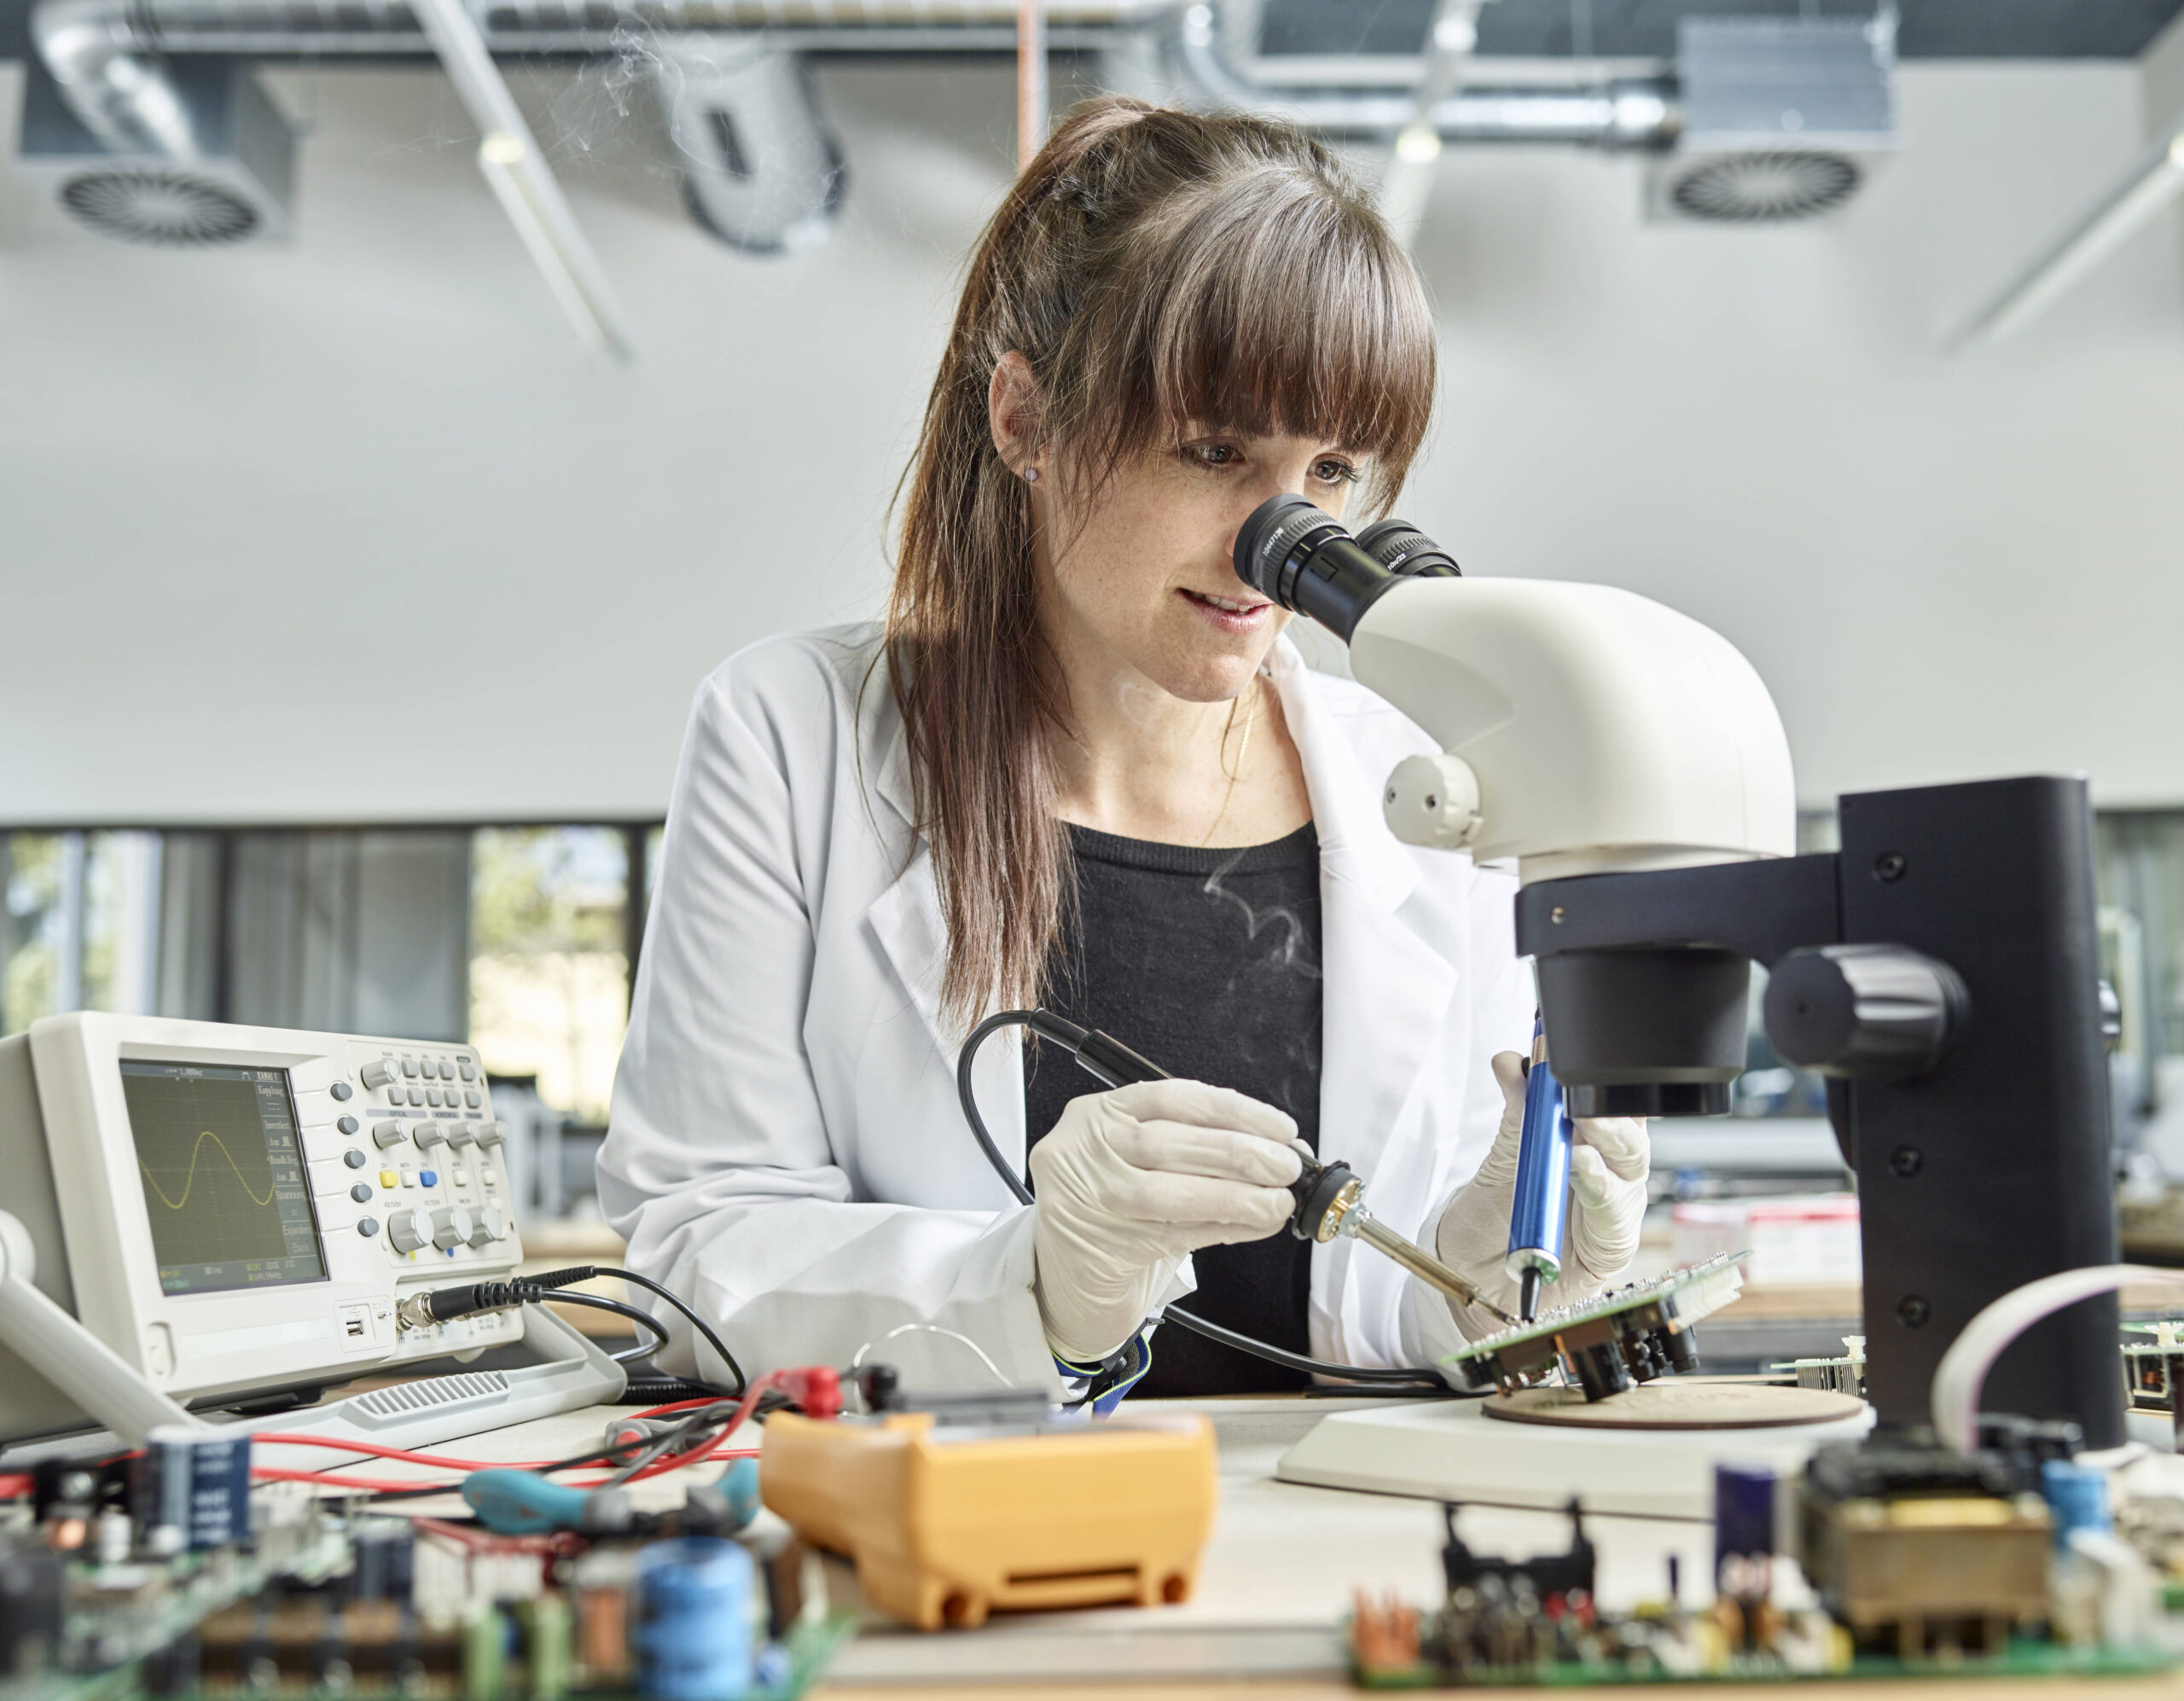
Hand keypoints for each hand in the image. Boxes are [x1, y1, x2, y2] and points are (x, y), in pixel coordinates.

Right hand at [1029, 1079, 1302, 1364]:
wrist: (1068, 1263)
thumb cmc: (1116, 1200)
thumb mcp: (1142, 1156)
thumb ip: (1201, 1144)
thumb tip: (1281, 1146)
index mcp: (1099, 1113)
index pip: (1173, 1098)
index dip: (1233, 1111)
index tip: (1280, 1129)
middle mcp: (1084, 1149)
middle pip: (1169, 1145)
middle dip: (1240, 1155)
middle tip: (1286, 1167)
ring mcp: (1086, 1199)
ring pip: (1168, 1193)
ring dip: (1234, 1197)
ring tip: (1277, 1202)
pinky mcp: (1098, 1245)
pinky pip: (1173, 1236)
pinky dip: (1221, 1229)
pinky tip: (1253, 1225)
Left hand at [1430, 1052, 1649, 1335]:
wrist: (1477, 1281)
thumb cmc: (1493, 1219)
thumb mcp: (1500, 1160)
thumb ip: (1515, 1114)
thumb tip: (1512, 1063)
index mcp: (1587, 1139)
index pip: (1605, 1095)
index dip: (1589, 1070)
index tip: (1561, 1047)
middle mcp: (1609, 1167)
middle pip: (1627, 1125)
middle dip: (1604, 1100)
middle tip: (1575, 1083)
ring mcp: (1614, 1203)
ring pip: (1630, 1162)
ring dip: (1607, 1138)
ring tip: (1583, 1121)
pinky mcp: (1613, 1242)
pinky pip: (1613, 1209)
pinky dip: (1598, 1184)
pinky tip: (1581, 1165)